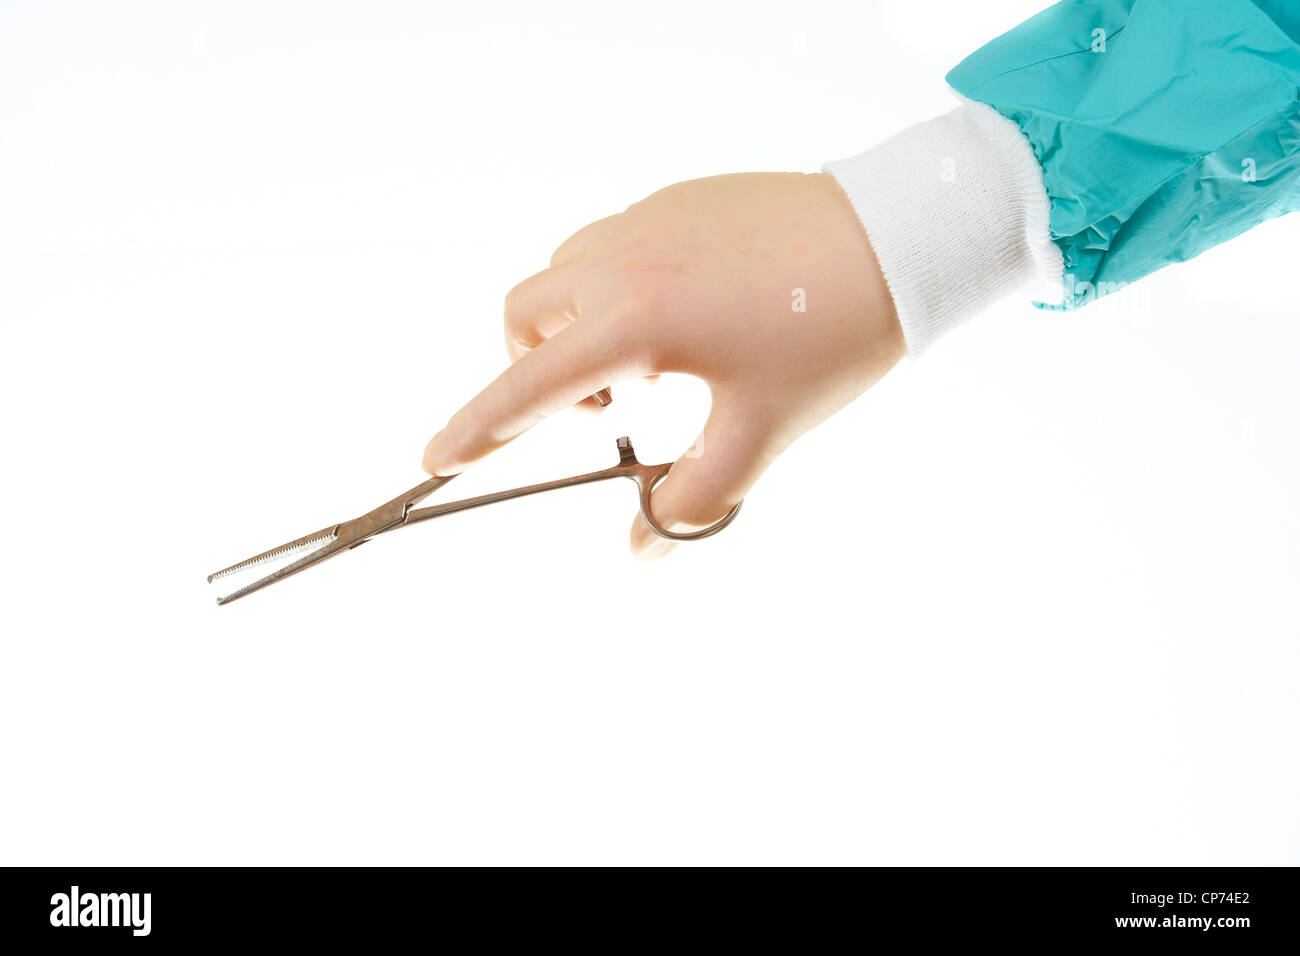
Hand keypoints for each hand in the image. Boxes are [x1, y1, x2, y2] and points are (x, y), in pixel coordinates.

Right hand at [421, 172, 904, 558]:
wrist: (897, 238)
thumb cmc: (831, 335)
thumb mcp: (762, 432)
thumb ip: (694, 499)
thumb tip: (645, 547)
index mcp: (637, 321)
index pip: (530, 389)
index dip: (478, 431)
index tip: (435, 459)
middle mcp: (622, 260)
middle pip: (523, 320)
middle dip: (533, 372)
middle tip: (604, 411)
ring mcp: (645, 220)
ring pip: (562, 277)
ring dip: (574, 329)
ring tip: (648, 365)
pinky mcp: (673, 200)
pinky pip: (606, 247)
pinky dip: (610, 291)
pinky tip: (680, 316)